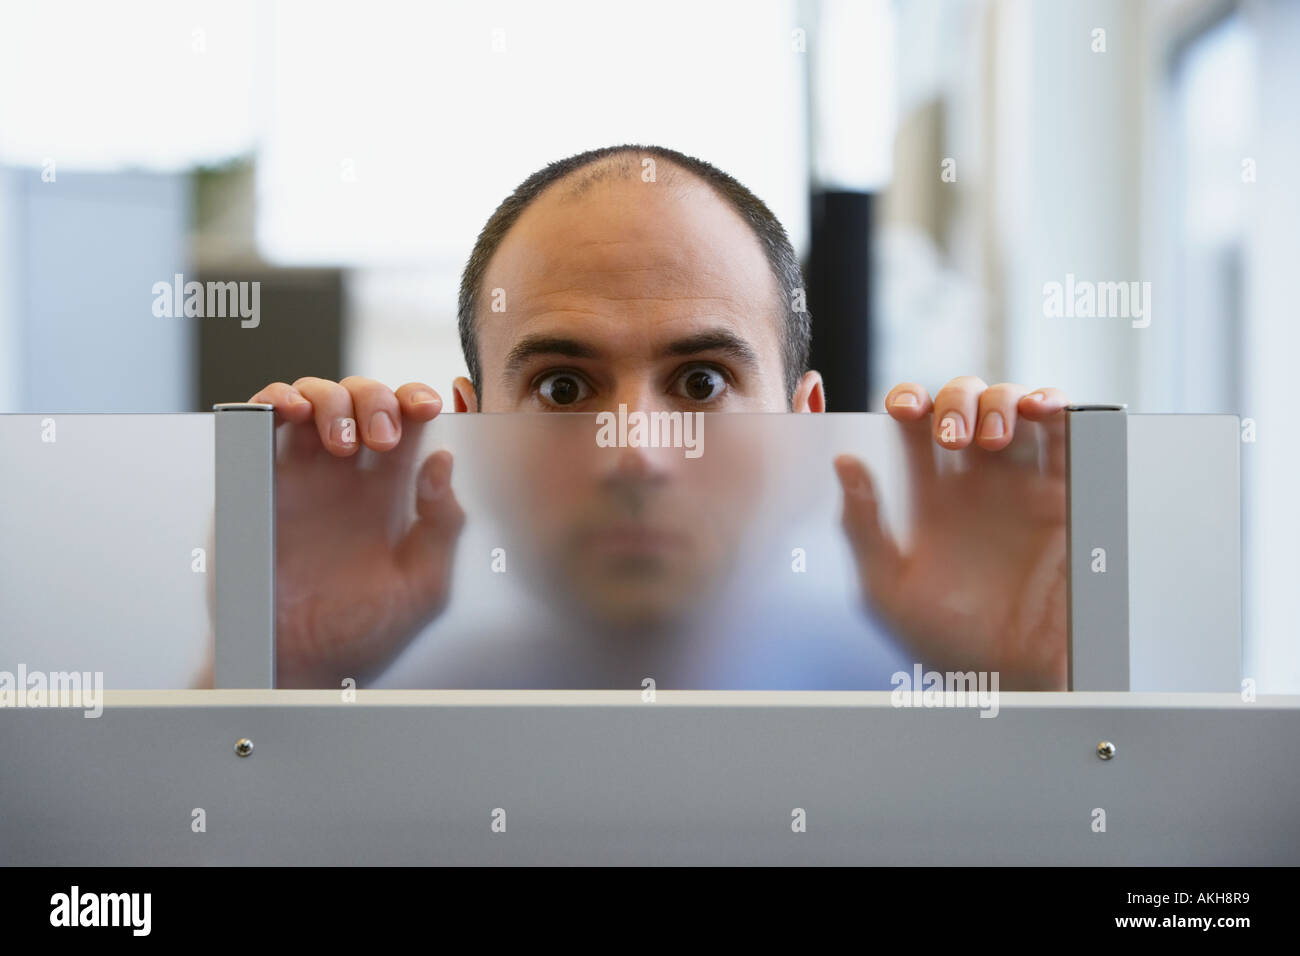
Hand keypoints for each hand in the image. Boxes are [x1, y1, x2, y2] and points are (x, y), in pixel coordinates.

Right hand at [251, 377, 464, 687]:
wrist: (298, 668)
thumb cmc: (362, 634)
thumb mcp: (423, 586)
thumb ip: (442, 526)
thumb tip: (443, 463)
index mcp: (390, 494)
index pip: (407, 423)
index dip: (417, 400)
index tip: (431, 405)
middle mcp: (346, 477)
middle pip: (363, 399)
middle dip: (377, 399)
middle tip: (382, 438)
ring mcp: (300, 477)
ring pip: (314, 399)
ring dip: (331, 399)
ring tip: (343, 441)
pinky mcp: (255, 485)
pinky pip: (259, 424)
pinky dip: (273, 400)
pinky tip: (291, 411)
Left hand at [834, 377, 1068, 689]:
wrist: (1007, 680)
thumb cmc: (941, 643)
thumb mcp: (885, 588)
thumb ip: (861, 525)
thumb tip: (843, 463)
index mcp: (927, 495)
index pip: (914, 424)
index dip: (908, 400)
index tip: (901, 408)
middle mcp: (973, 483)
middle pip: (963, 404)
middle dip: (955, 400)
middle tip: (949, 434)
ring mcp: (1020, 486)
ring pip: (1013, 409)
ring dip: (1001, 401)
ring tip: (989, 436)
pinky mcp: (1065, 497)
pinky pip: (1066, 439)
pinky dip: (1058, 410)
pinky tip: (1040, 409)